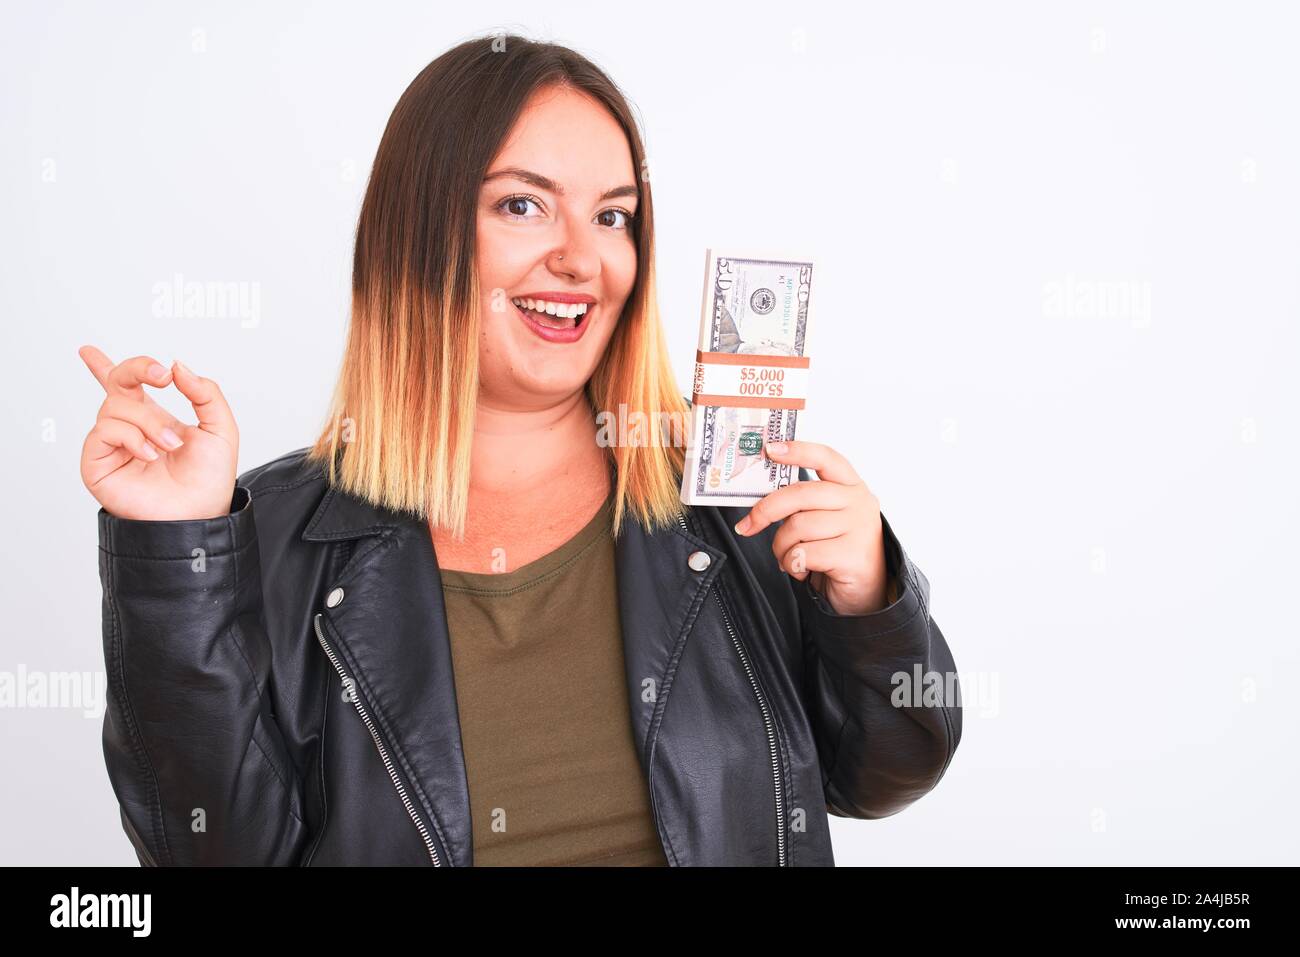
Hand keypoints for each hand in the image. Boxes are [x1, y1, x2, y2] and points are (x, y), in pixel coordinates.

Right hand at [78, 346, 239, 520]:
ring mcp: (111, 445)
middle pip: (117, 381)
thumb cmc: (209, 478)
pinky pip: (104, 430)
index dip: (104, 365)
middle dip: (136, 368)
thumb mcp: (220, 428)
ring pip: (116, 406)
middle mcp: (129, 429)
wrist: (199, 512)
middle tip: (161, 376)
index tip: (128, 359)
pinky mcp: (97, 462)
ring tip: (170, 445)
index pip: (126, 387)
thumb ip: (205, 392)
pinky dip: (131, 436)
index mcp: (154, 419)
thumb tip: (178, 366)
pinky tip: (149, 454)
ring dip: (149, 421)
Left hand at [732, 439, 888, 615]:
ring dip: (781, 547)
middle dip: (766, 511)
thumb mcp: (825, 519)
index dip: (797, 450)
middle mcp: (858, 501)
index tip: (769, 449)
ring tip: (789, 557)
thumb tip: (760, 501)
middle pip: (800, 494)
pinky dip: (792, 564)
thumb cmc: (836, 551)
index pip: (825, 458)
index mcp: (851, 485)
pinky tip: (802, 570)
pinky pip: (803, 553)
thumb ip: (804, 504)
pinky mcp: (853, 554)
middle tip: (747, 526)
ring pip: (797, 527)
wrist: (867, 592)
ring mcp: (859, 527)